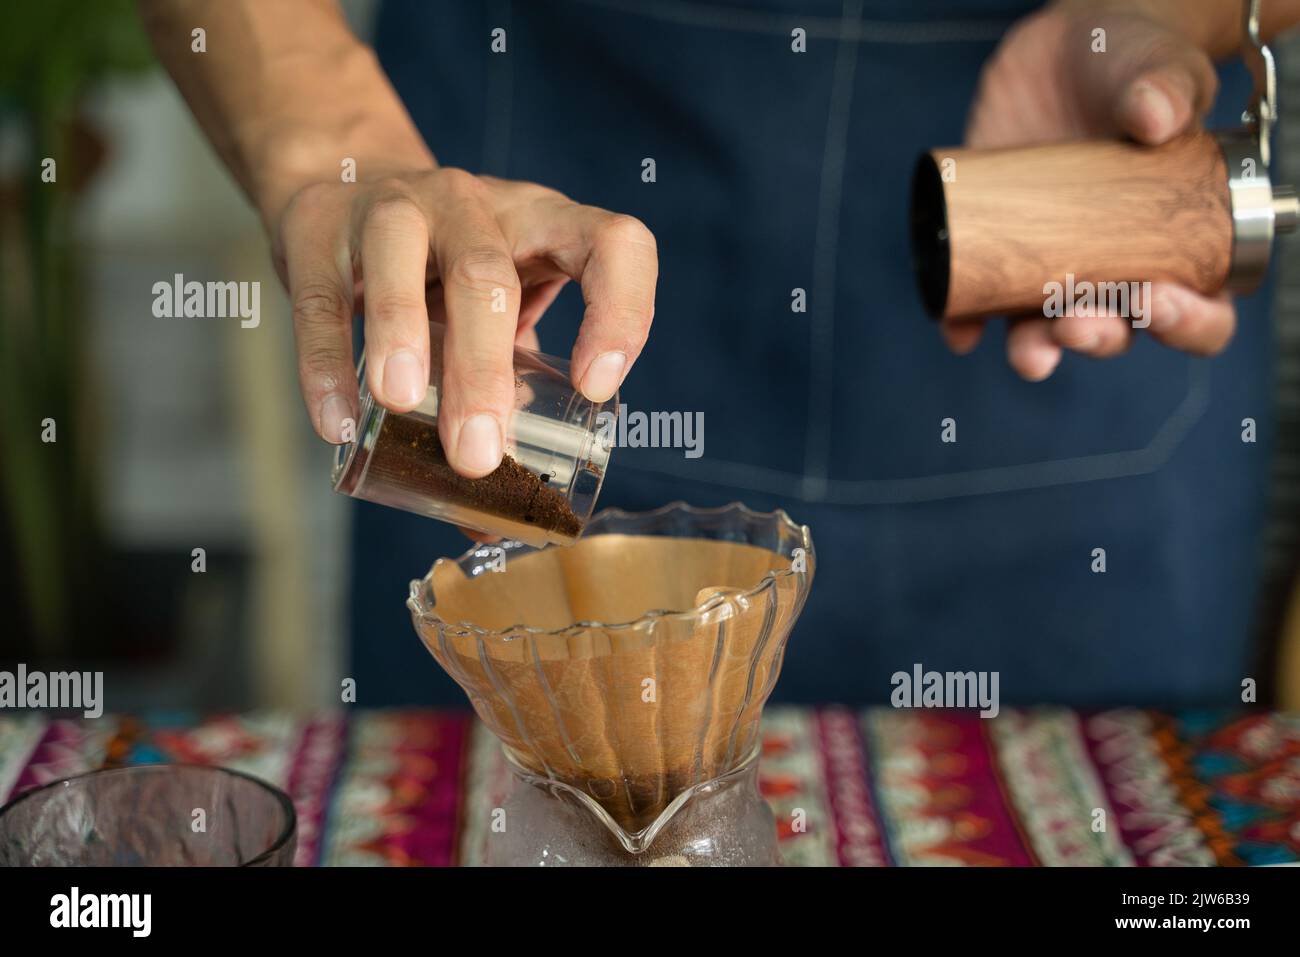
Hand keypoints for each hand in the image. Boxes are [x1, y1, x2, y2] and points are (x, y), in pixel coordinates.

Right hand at [273, 168, 656, 474]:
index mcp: (546, 226)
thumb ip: (502, 397)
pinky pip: (321, 296)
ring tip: (400, 404)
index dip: (620, 311)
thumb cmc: (444, 273)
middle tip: (477, 455)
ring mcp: (397, 207)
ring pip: (402, 258)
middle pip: (488, 274)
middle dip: (484, 368)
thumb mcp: (495, 314)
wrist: (348, 185)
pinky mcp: (322, 227)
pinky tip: (336, 423)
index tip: (595, 389)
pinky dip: (325, 361)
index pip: (614, 243)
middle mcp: (477, 206)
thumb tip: (493, 523)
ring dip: (403, 334)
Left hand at [951, 4, 1231, 379]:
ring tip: (1029, 346)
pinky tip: (959, 327)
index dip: (1186, 323)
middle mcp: (1119, 275)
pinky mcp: (999, 253)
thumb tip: (1154, 118)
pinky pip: (977, 306)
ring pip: (1047, 336)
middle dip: (1096, 338)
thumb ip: (1168, 89)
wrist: (1066, 56)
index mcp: (1184, 249)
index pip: (1201, 314)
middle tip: (1075, 319)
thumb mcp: (1161, 70)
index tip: (1157, 296)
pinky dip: (964, 322)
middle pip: (1118, 334)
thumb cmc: (1134, 70)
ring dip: (1036, 350)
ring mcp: (1055, 270)